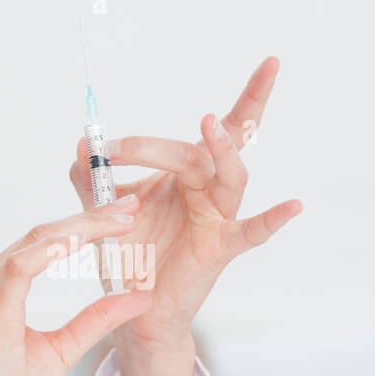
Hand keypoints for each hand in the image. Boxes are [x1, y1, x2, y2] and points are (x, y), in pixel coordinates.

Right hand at [0, 196, 153, 375]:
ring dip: (81, 227)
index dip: (84, 225)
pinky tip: (86, 241)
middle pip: (40, 234)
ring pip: (34, 242)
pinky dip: (56, 251)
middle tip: (131, 206)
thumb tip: (139, 298)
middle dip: (89, 217)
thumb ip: (95, 320)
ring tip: (121, 219)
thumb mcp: (63, 351)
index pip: (41, 243)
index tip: (124, 217)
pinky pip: (22, 267)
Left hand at [68, 57, 301, 349]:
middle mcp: (208, 190)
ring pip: (231, 177)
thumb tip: (81, 144)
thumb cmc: (131, 256)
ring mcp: (218, 218)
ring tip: (210, 124)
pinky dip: (272, 219)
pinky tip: (293, 205)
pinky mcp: (221, 249)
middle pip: (202, 150)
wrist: (134, 307)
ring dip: (222, 149)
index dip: (243, 94)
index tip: (249, 68)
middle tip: (113, 148)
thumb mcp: (103, 211)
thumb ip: (92, 179)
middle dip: (156, 145)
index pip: (213, 128)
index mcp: (187, 173)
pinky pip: (251, 232)